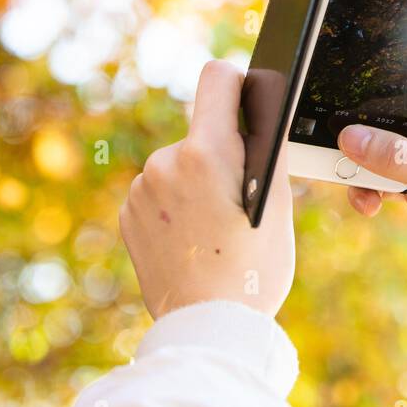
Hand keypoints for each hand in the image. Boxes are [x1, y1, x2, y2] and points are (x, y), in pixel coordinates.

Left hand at [120, 61, 294, 318]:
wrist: (207, 328)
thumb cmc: (253, 270)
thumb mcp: (279, 206)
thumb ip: (267, 151)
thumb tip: (261, 116)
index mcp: (206, 152)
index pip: (218, 78)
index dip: (236, 84)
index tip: (245, 104)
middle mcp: (165, 161)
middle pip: (202, 132)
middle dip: (222, 154)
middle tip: (240, 203)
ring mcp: (141, 189)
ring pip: (180, 165)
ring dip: (196, 183)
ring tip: (215, 230)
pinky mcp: (128, 214)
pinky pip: (159, 193)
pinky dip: (175, 207)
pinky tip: (192, 240)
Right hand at [338, 51, 406, 323]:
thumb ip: (400, 159)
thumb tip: (349, 137)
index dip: (400, 48)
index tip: (357, 54)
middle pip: (398, 100)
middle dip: (365, 113)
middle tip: (331, 125)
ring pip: (385, 141)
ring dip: (362, 157)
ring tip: (346, 174)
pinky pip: (385, 176)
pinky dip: (368, 187)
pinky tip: (367, 203)